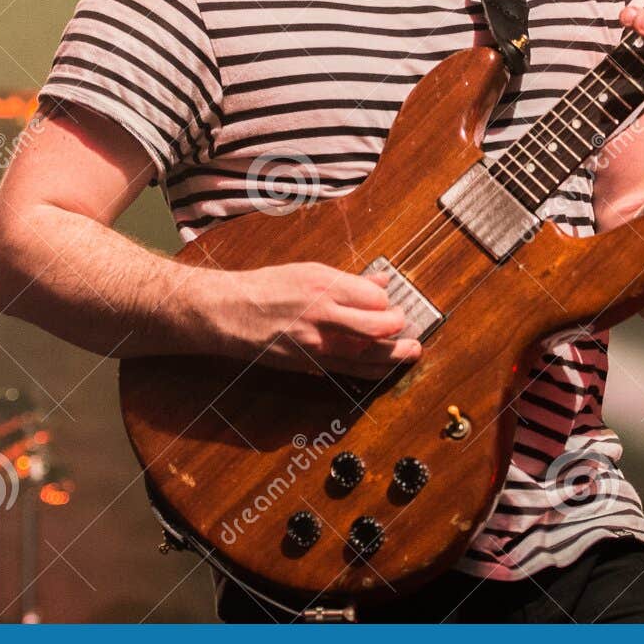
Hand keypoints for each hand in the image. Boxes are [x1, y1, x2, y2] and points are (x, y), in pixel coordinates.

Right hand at [210, 261, 421, 378]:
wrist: (231, 313)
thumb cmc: (267, 288)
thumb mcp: (308, 271)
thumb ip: (348, 280)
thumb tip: (380, 283)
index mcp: (323, 286)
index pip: (373, 298)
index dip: (385, 301)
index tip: (385, 301)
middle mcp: (322, 316)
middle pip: (376, 326)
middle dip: (397, 326)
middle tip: (404, 323)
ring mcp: (317, 345)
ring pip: (368, 354)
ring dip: (395, 354)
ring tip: (412, 351)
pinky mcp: (310, 365)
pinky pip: (350, 372)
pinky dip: (373, 371)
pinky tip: (387, 368)